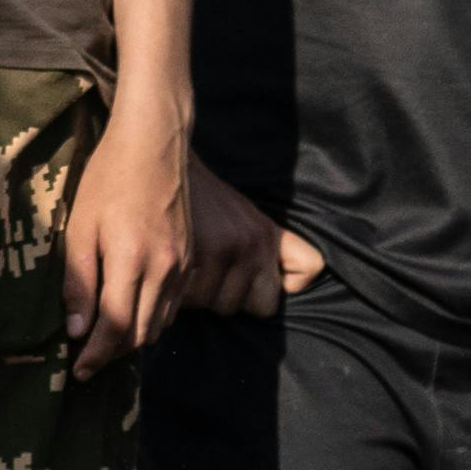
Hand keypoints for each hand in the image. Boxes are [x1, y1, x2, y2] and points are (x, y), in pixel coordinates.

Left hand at [64, 104, 193, 375]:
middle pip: (142, 333)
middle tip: (87, 362)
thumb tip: (77, 331)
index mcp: (132, 260)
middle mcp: (164, 269)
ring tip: (104, 343)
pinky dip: (151, 320)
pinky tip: (131, 315)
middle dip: (113, 354)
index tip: (78, 371)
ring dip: (133, 340)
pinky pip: (173, 306)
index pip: (117, 327)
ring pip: (159, 324)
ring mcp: (182, 266)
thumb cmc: (108, 180)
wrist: (153, 145)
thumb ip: (79, 281)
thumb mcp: (79, 227)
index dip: (96, 355)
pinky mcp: (190, 261)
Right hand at [180, 161, 317, 318]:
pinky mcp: (211, 249)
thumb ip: (251, 248)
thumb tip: (258, 296)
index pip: (309, 267)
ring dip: (202, 298)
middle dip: (233, 298)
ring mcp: (238, 245)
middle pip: (262, 307)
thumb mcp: (235, 216)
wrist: (161, 162)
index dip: (287, 283)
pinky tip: (172, 276)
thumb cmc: (193, 199)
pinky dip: (181, 295)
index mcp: (268, 232)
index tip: (257, 279)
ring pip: (225, 306)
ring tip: (186, 275)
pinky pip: (199, 298)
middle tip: (208, 278)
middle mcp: (260, 240)